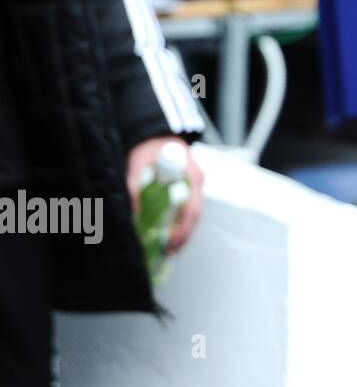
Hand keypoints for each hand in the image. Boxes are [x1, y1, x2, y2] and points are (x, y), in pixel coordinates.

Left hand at [125, 137, 204, 253]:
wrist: (154, 133)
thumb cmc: (149, 147)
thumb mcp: (138, 163)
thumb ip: (133, 185)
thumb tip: (131, 211)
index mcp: (191, 176)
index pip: (193, 209)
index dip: (184, 229)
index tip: (172, 243)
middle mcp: (195, 183)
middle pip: (193, 216)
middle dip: (182, 236)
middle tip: (168, 252)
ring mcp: (191, 186)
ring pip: (190, 214)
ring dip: (179, 232)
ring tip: (166, 249)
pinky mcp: (184, 189)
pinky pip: (183, 209)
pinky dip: (175, 223)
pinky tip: (165, 234)